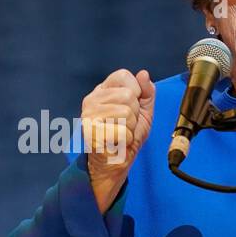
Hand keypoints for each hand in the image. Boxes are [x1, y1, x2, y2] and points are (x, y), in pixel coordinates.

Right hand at [82, 68, 154, 212]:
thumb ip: (146, 92)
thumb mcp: (143, 111)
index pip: (123, 75)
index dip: (136, 91)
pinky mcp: (90, 132)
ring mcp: (88, 115)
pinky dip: (126, 139)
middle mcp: (91, 99)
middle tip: (125, 124)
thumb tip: (143, 74)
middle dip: (134, 114)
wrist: (116, 162)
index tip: (132, 106)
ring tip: (121, 133)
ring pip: (126, 113)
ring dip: (130, 127)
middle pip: (127, 95)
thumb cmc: (128, 135)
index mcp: (103, 90)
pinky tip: (117, 142)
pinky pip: (122, 130)